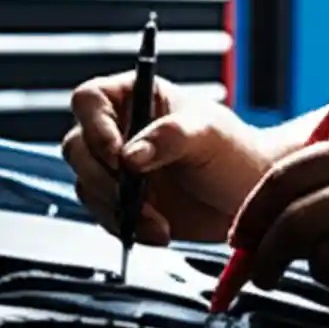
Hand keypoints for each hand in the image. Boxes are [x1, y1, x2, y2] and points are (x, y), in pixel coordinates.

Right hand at [61, 72, 276, 244]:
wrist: (251, 198)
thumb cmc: (234, 152)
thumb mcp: (207, 135)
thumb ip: (168, 138)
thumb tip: (130, 155)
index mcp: (135, 96)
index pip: (90, 100)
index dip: (94, 126)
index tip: (117, 155)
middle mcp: (119, 129)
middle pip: (77, 146)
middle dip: (101, 176)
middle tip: (130, 194)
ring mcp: (117, 168)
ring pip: (86, 184)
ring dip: (115, 207)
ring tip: (155, 221)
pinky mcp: (122, 202)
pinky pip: (104, 214)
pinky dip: (124, 227)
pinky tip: (156, 231)